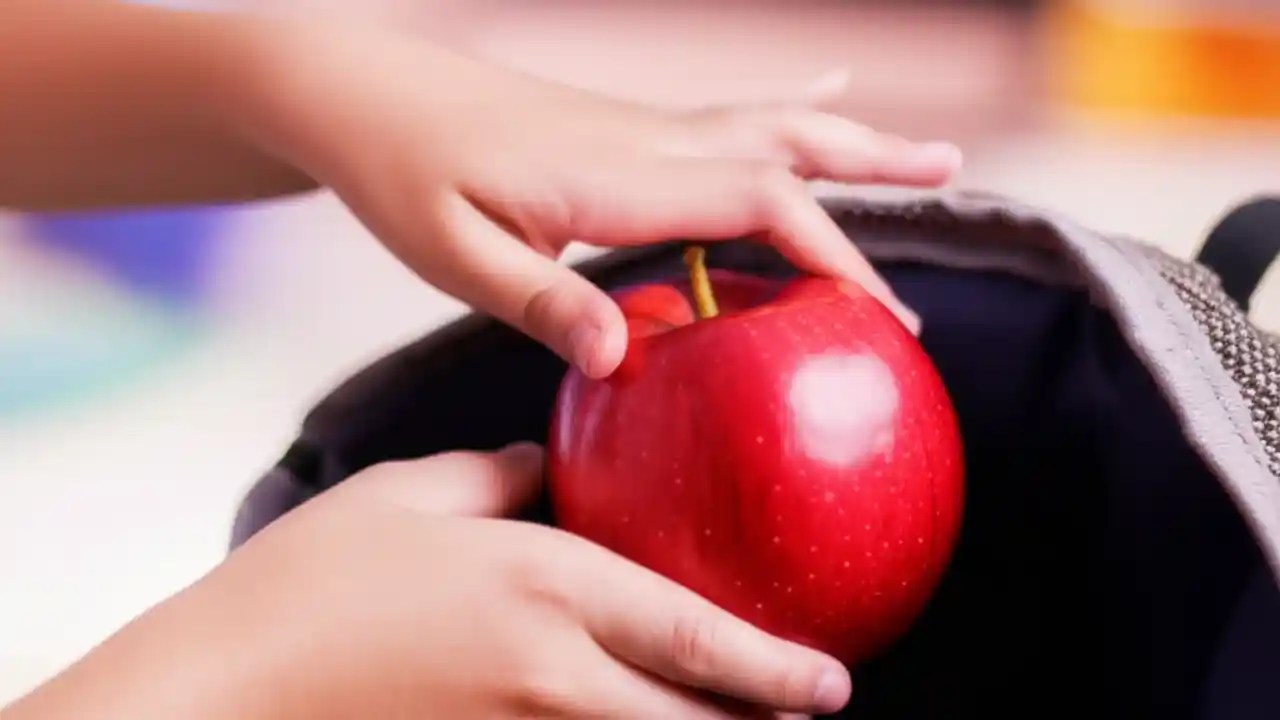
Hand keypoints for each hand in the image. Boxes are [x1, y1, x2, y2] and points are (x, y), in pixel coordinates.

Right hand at [5, 444, 850, 719]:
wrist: (217, 690)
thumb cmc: (307, 580)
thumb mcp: (407, 494)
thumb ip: (497, 475)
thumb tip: (548, 470)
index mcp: (543, 589)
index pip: (695, 637)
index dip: (775, 668)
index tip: (831, 680)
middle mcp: (550, 676)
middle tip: (810, 710)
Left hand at [241, 18, 960, 376]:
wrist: (365, 93)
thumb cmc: (402, 176)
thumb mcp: (452, 256)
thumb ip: (537, 303)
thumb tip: (619, 356)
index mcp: (619, 175)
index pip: (760, 204)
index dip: (833, 256)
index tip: (882, 320)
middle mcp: (649, 139)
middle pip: (790, 143)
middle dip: (877, 168)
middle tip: (956, 179)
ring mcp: (642, 126)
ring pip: (773, 124)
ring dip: (854, 137)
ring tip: (928, 153)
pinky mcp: (626, 128)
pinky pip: (731, 118)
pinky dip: (791, 112)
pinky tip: (822, 98)